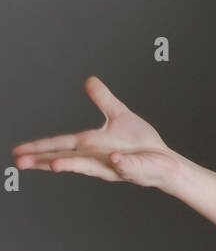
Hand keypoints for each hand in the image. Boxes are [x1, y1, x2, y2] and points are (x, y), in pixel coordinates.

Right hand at [11, 75, 177, 187]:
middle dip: (44, 160)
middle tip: (20, 163)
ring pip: (90, 167)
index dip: (38, 148)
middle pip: (66, 158)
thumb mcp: (119, 115)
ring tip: (53, 165)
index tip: (17, 153)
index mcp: (90, 145)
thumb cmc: (139, 142)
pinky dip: (120, 164)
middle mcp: (97, 158)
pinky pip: (126, 166)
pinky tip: (114, 159)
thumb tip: (89, 80)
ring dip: (73, 165)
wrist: (164, 160)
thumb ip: (103, 99)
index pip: (60, 145)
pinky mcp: (133, 170)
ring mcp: (114, 166)